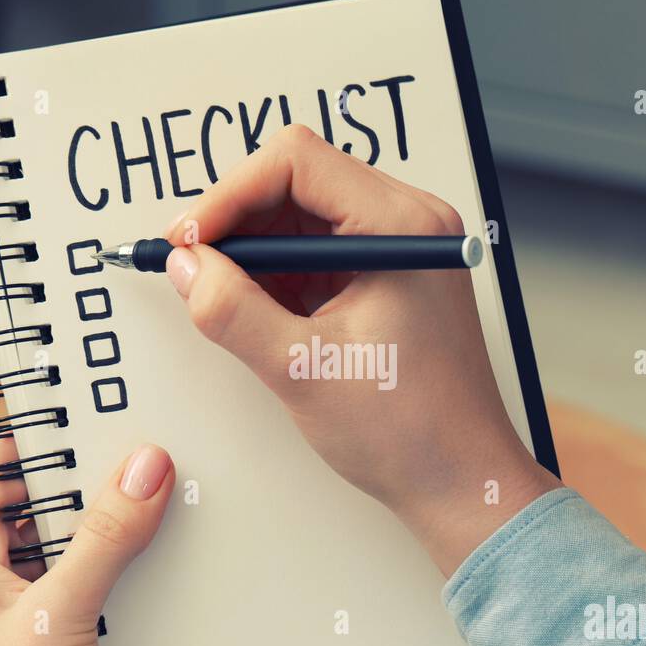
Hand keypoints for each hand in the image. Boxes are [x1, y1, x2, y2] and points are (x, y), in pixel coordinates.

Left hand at [0, 439, 173, 645]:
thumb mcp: (59, 612)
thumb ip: (105, 538)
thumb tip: (145, 464)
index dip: (41, 430)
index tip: (94, 403)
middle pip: (44, 507)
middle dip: (94, 486)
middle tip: (148, 455)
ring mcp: (17, 618)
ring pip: (73, 554)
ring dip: (114, 541)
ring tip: (162, 513)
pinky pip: (90, 599)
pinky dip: (122, 587)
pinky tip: (158, 582)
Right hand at [163, 124, 558, 574]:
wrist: (461, 483)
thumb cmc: (410, 432)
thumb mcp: (302, 369)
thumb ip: (232, 310)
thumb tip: (184, 267)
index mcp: (402, 226)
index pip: (296, 162)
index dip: (228, 196)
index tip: (187, 241)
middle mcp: (408, 223)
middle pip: (297, 180)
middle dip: (237, 222)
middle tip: (191, 269)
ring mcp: (400, 249)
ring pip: (302, 216)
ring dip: (253, 251)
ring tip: (220, 299)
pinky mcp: (388, 278)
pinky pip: (318, 252)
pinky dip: (277, 275)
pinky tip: (255, 314)